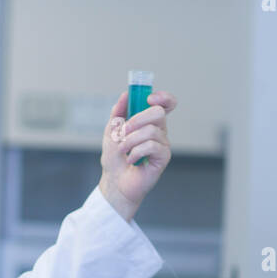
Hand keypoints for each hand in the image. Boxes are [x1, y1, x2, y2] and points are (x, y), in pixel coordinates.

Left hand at [98, 89, 175, 221]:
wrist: (114, 183)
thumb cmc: (114, 159)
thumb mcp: (111, 131)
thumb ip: (117, 112)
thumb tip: (125, 95)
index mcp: (149, 122)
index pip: (165, 104)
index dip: (163, 97)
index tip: (149, 98)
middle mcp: (159, 131)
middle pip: (158, 112)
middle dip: (137, 119)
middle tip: (123, 132)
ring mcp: (162, 144)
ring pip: (151, 130)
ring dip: (130, 140)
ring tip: (122, 149)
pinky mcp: (163, 157)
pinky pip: (151, 146)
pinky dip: (136, 152)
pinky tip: (130, 160)